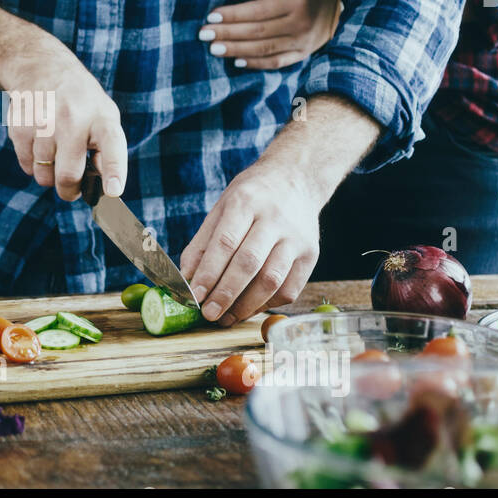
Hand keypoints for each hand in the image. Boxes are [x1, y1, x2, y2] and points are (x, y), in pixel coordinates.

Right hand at [1, 46, 127, 201]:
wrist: (41, 68)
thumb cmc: (80, 103)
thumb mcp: (103, 115)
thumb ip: (107, 150)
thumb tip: (106, 188)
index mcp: (101, 118)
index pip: (111, 146)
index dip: (113, 171)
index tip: (113, 191)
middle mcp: (73, 119)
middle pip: (68, 174)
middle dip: (69, 191)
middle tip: (70, 189)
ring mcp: (44, 122)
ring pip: (44, 175)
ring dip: (49, 174)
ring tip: (53, 151)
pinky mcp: (20, 127)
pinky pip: (27, 166)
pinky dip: (33, 164)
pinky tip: (38, 143)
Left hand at [179, 162, 321, 325]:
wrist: (295, 179)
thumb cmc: (251, 197)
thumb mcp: (221, 208)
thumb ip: (202, 244)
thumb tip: (186, 279)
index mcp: (245, 202)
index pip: (225, 243)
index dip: (209, 273)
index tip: (195, 296)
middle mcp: (274, 218)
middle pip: (249, 263)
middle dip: (226, 294)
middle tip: (209, 315)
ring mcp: (296, 237)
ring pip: (272, 280)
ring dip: (246, 306)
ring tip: (226, 318)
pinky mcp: (311, 254)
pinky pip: (290, 289)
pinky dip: (268, 304)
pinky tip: (250, 307)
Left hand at [199, 0, 340, 69]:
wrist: (343, 2)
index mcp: (298, 1)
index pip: (258, 10)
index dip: (233, 14)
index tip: (210, 16)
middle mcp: (301, 24)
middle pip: (257, 32)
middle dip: (227, 34)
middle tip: (203, 34)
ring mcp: (303, 42)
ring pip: (264, 50)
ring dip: (236, 50)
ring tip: (213, 49)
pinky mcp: (303, 54)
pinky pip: (276, 62)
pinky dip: (256, 64)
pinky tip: (236, 61)